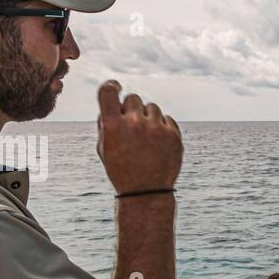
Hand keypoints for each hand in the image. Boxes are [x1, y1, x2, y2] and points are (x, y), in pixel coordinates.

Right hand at [96, 80, 182, 194]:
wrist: (146, 192)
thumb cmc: (121, 169)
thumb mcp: (104, 147)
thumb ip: (107, 122)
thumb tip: (115, 101)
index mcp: (113, 126)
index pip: (108, 91)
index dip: (111, 86)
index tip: (116, 87)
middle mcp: (135, 124)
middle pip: (133, 98)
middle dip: (132, 109)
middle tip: (132, 125)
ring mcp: (156, 129)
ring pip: (152, 107)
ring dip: (148, 118)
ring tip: (146, 138)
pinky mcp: (174, 135)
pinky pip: (167, 119)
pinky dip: (162, 128)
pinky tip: (157, 144)